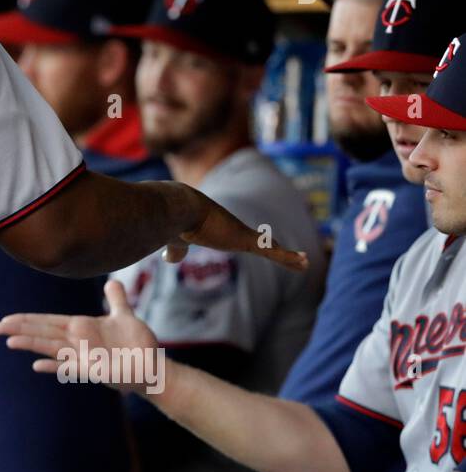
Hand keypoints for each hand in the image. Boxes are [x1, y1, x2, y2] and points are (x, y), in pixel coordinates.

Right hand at [0, 280, 158, 393]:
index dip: (29, 319)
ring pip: (50, 347)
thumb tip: (113, 281)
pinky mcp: (92, 370)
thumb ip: (117, 299)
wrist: (153, 367)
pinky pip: (69, 367)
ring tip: (9, 342)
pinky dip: (53, 366)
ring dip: (31, 344)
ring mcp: (83, 356)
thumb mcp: (125, 316)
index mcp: (81, 328)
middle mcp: (77, 341)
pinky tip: (36, 365)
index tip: (8, 318)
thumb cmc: (137, 344)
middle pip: (43, 332)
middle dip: (21, 328)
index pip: (49, 321)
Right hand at [163, 183, 308, 271]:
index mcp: (219, 230)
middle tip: (288, 255)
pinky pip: (273, 251)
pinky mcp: (247, 241)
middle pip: (259, 240)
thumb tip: (167, 257)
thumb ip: (176, 249)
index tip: (260, 244)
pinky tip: (304, 262)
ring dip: (287, 256)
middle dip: (272, 247)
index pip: (238, 237)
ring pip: (270, 247)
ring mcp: (242, 234)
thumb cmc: (175, 223)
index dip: (250, 242)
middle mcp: (233, 229)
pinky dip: (289, 258)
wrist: (179, 209)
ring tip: (304, 261)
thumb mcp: (176, 240)